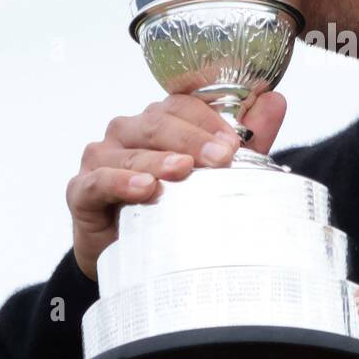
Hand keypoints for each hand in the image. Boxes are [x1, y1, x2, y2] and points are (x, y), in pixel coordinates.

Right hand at [66, 92, 286, 281]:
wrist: (134, 259)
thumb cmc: (173, 209)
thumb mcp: (216, 176)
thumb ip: (246, 139)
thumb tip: (276, 99)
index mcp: (157, 121)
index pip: (182, 105)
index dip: (209, 119)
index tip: (236, 142)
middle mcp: (127, 132)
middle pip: (158, 122)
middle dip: (193, 139)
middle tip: (221, 157)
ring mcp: (101, 158)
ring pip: (132, 151)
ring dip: (160, 160)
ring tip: (184, 171)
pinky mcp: (81, 190)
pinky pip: (99, 181)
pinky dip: (121, 182)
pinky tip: (145, 190)